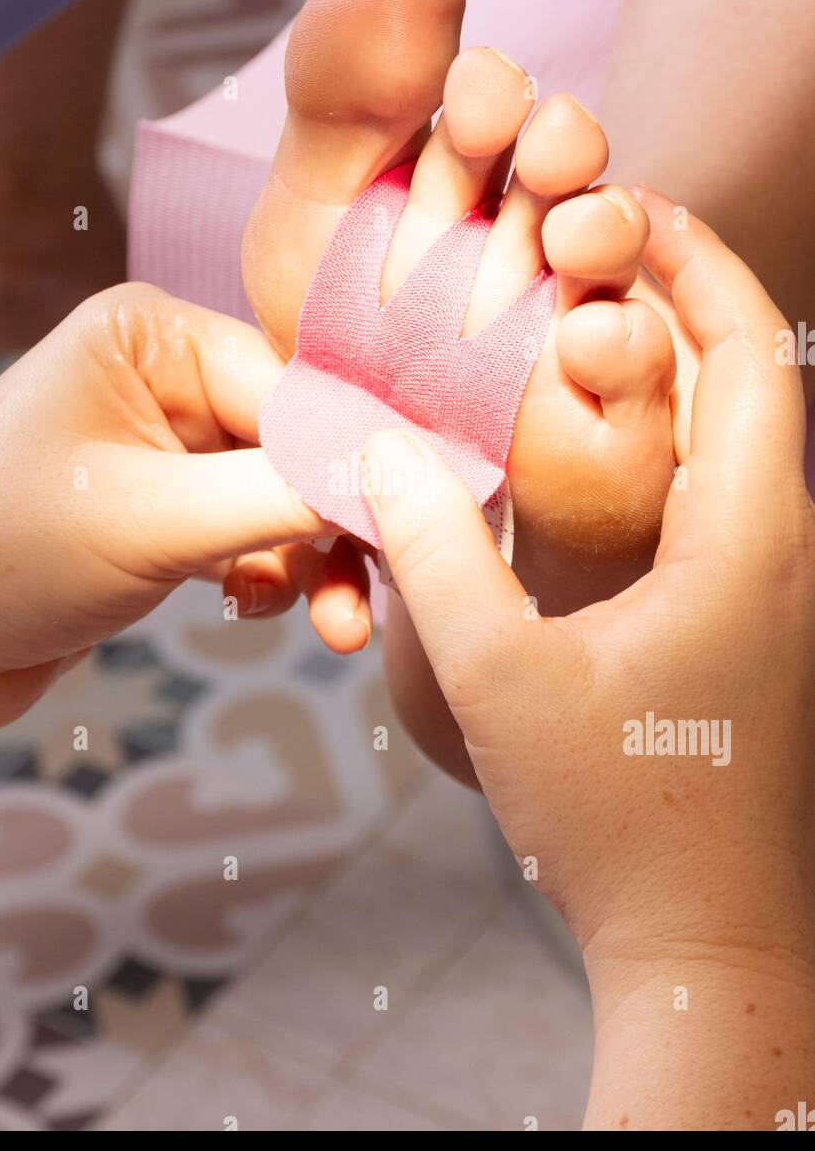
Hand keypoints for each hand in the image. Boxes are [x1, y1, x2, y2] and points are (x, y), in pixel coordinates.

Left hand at [0, 284, 370, 728]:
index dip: (355, 456)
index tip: (420, 519)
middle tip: (368, 601)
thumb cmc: (0, 555)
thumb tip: (394, 481)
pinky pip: (252, 530)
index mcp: (152, 335)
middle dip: (333, 524)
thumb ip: (280, 497)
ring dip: (309, 562)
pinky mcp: (167, 506)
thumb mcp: (152, 522)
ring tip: (332, 629)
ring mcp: (167, 443)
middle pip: (297, 443)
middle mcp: (165, 375)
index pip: (293, 384)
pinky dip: (267, 573)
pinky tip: (247, 605)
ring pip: (283, 495)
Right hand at [362, 190, 814, 1128]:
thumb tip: (376, 449)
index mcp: (752, 538)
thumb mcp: (501, 679)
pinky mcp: (752, 629)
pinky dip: (659, 449)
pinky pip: (716, 502)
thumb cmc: (616, 819)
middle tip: (578, 254)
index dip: (696, 262)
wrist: (705, 943)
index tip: (624, 208)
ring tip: (569, 332)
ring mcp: (775, 591)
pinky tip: (581, 457)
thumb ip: (436, 554)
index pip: (751, 351)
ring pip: (735, 440)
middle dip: (677, 299)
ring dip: (666, 373)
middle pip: (750, 379)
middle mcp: (785, 548)